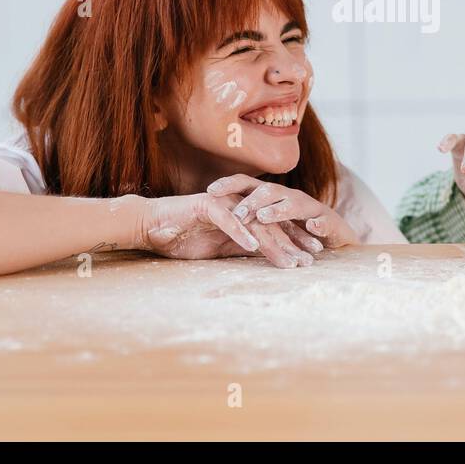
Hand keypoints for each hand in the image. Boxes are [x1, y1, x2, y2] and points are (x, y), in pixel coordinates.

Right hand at [134, 192, 315, 268]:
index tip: (311, 258)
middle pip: (272, 224)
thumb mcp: (220, 248)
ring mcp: (225, 203)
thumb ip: (242, 248)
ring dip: (275, 242)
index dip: (294, 242)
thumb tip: (265, 257)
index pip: (274, 228)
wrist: (152, 226)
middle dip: (294, 242)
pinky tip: (254, 245)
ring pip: (256, 222)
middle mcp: (239, 206)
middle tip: (312, 259)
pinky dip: (241, 232)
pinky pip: (229, 219)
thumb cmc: (183, 238)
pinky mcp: (208, 205)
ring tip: (290, 260)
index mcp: (244, 215)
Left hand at [206, 174, 358, 248]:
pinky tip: (313, 227)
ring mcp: (309, 207)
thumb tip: (212, 217)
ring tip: (265, 217)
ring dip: (279, 210)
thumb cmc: (293, 228)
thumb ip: (245, 219)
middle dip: (251, 202)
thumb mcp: (267, 222)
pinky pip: (323, 221)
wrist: (333, 234)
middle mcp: (289, 196)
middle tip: (237, 214)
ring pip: (293, 203)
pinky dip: (318, 224)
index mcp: (272, 195)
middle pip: (268, 192)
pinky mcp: (328, 221)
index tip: (210, 191)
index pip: (247, 184)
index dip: (229, 184)